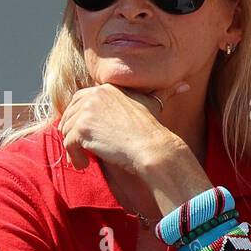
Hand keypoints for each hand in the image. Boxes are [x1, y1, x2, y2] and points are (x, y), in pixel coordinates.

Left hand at [59, 84, 189, 173]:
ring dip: (72, 147)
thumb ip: (164, 93)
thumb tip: (185, 85)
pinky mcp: (82, 129)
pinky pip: (67, 144)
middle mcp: (95, 95)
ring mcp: (87, 111)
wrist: (152, 147)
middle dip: (71, 133)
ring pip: (65, 130)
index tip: (85, 134)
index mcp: (107, 88)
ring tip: (84, 159)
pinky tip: (84, 164)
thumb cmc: (154, 130)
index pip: (79, 99)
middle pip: (68, 114)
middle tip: (81, 149)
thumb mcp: (156, 105)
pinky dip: (73, 157)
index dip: (78, 118)